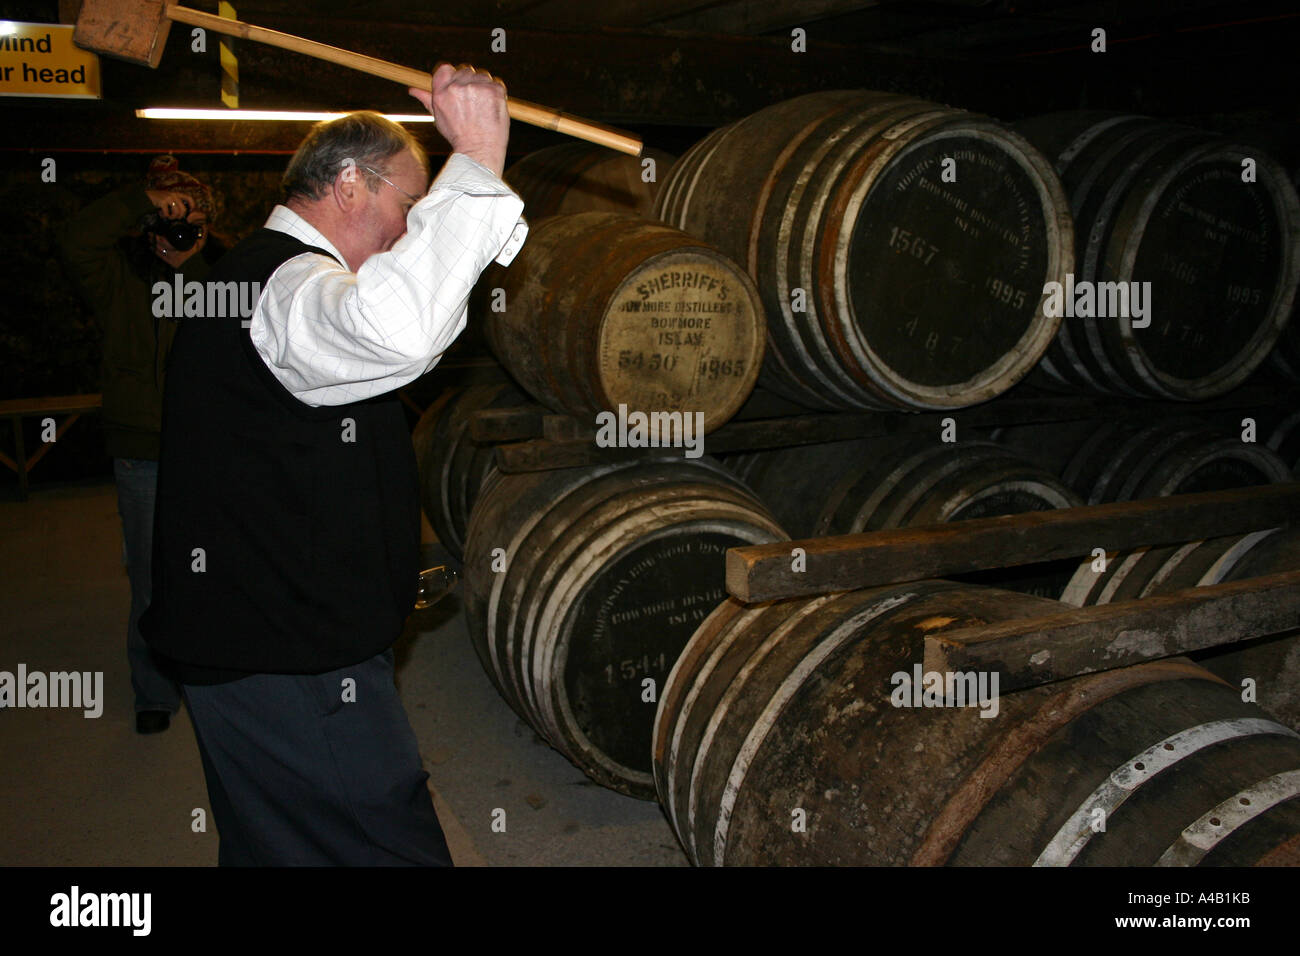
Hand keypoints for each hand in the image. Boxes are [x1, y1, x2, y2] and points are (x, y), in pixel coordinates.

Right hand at [145, 190, 193, 220]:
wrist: (146, 196)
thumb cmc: (158, 199)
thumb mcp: (168, 198)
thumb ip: (175, 203)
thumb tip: (183, 213)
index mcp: (176, 194)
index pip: (189, 198)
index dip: (192, 206)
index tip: (190, 211)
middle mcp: (174, 195)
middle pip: (184, 210)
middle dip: (180, 216)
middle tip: (174, 217)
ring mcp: (168, 198)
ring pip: (177, 212)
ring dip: (172, 217)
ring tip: (167, 216)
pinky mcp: (163, 201)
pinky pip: (168, 213)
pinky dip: (164, 216)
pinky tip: (161, 214)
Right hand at [408, 62, 508, 177]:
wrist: (479, 150)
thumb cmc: (458, 135)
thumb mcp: (439, 117)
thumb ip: (427, 99)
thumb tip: (412, 90)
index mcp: (441, 92)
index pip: (445, 69)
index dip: (454, 77)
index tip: (459, 88)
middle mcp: (457, 87)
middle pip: (465, 71)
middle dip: (470, 83)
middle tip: (473, 103)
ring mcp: (477, 88)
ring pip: (482, 76)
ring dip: (483, 87)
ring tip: (483, 106)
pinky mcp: (494, 90)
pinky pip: (496, 83)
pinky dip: (496, 93)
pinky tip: (492, 107)